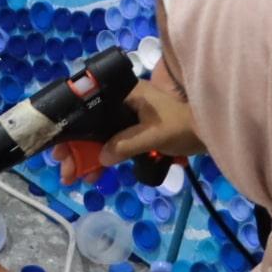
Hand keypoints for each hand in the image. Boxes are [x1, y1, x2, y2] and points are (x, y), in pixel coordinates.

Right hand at [60, 78, 203, 185]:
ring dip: (87, 156)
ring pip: (99, 137)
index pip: (87, 107)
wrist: (213, 130)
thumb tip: (100, 157)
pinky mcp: (136, 132)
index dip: (71, 128)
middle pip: (90, 125)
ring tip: (76, 178)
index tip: (59, 148)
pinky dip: (103, 158)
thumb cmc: (184, 125)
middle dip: (76, 148)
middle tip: (65, 170)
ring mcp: (129, 117)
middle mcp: (122, 102)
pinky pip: (113, 144)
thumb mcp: (153, 135)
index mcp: (124, 93)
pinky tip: (95, 173)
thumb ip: (125, 144)